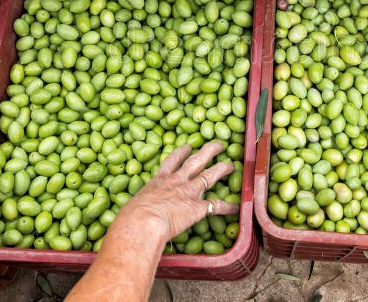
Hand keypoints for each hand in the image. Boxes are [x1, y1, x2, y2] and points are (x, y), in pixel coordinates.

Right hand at [105, 142, 238, 243]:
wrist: (143, 221)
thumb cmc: (131, 216)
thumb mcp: (133, 207)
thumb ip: (138, 209)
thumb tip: (130, 219)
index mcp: (159, 180)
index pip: (172, 161)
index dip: (181, 153)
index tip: (188, 146)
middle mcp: (176, 182)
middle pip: (195, 161)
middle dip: (207, 151)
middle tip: (217, 145)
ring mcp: (189, 192)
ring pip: (210, 175)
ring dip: (222, 169)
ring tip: (231, 165)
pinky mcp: (199, 207)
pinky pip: (217, 205)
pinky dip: (228, 206)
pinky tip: (236, 207)